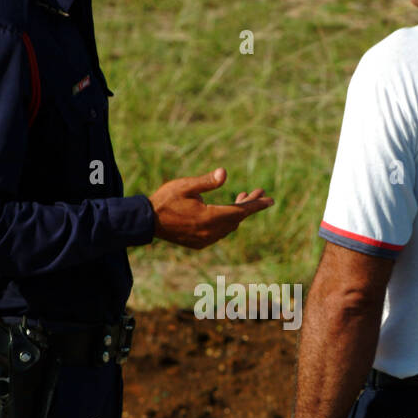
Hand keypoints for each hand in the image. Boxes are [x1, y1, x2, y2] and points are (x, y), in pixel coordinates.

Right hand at [149, 166, 272, 248]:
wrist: (147, 221)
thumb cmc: (166, 200)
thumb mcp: (186, 186)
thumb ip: (207, 182)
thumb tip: (224, 173)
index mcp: (210, 218)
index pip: (240, 211)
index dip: (256, 205)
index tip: (270, 200)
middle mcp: (210, 232)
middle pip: (237, 218)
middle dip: (249, 205)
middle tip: (259, 192)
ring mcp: (205, 240)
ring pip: (229, 226)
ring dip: (237, 213)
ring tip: (241, 196)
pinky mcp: (199, 243)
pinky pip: (220, 233)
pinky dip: (226, 222)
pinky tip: (225, 211)